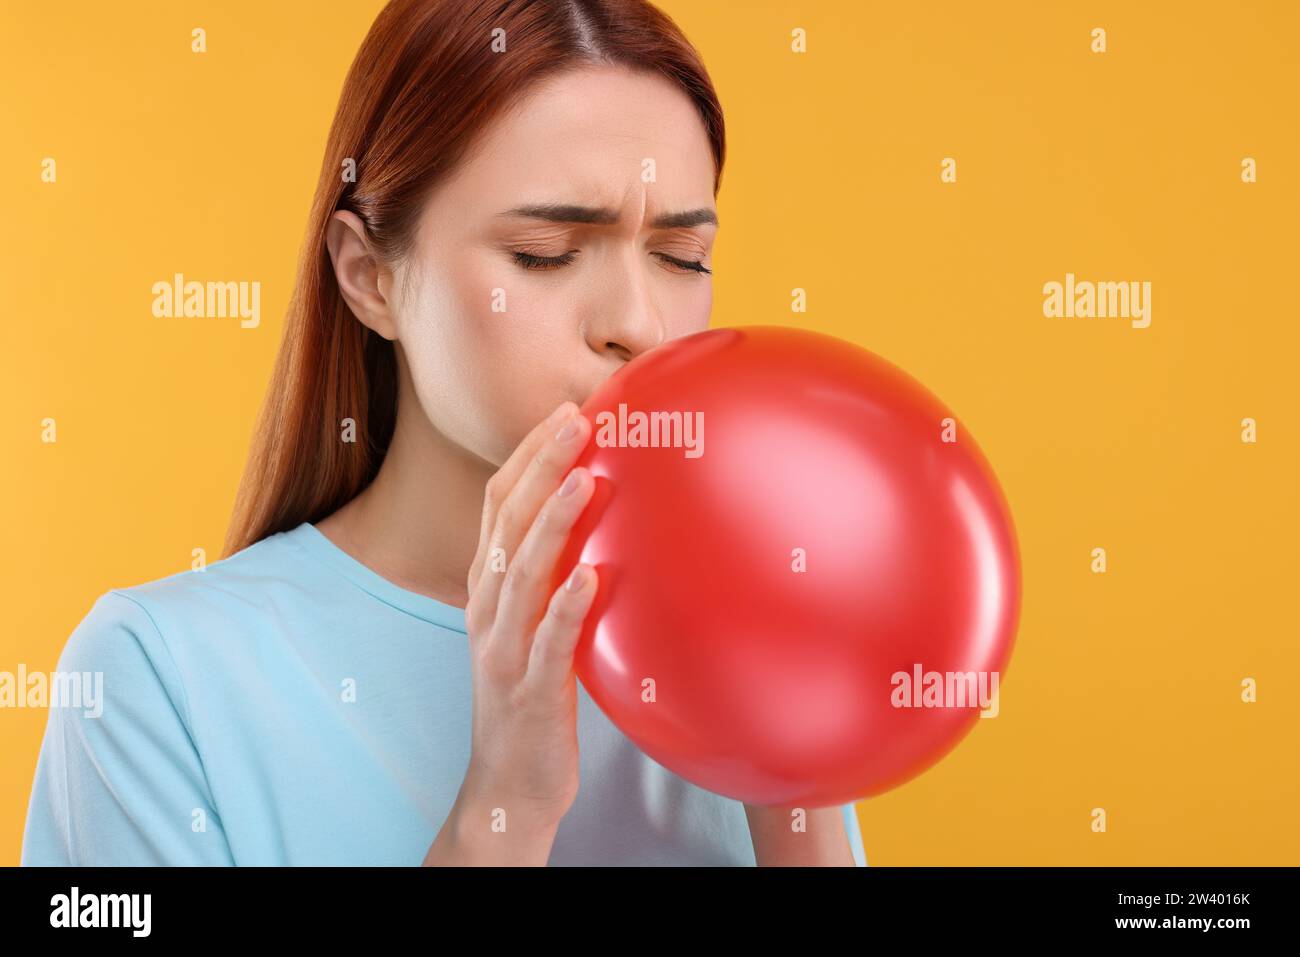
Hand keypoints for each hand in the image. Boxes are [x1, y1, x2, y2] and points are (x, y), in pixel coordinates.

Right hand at [438, 400, 597, 862]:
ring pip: (522, 573)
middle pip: (507, 523)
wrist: (507, 785)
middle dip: (539, 466)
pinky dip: (567, 607)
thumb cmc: (530, 698)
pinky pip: (548, 643)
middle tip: (578, 417)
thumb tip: (600, 523)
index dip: (528, 455)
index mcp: (488, 588)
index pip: (499, 505)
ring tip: (585, 475)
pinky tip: (593, 577)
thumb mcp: (533, 626)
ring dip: (553, 522)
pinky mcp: (529, 692)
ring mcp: (503, 650)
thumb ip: (552, 576)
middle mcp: (487, 609)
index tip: (567, 411)